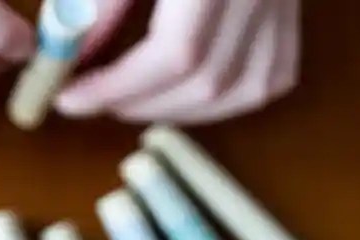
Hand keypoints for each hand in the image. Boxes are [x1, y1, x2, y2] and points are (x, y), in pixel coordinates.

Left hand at [56, 0, 300, 123]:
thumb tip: (70, 54)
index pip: (175, 52)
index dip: (117, 86)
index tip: (68, 97)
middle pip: (207, 77)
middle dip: (137, 102)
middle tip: (89, 98)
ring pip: (243, 86)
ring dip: (175, 108)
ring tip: (125, 99)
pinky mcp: (291, 6)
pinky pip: (270, 73)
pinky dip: (223, 98)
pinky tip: (178, 92)